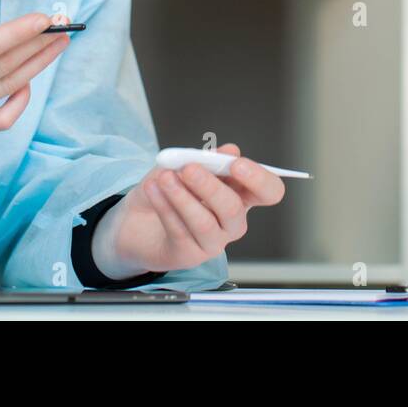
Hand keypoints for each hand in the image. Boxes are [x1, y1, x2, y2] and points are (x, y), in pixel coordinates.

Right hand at [0, 0, 70, 143]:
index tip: (45, 18)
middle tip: (63, 24)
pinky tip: (27, 82)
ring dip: (39, 63)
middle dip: (40, 42)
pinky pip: (1, 119)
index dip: (22, 31)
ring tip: (58, 44)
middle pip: (8, 63)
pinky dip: (20, 101)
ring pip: (10, 85)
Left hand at [91, 144, 285, 276]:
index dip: (258, 179)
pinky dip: (165, 206)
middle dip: (210, 186)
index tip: (235, 164)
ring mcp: (213, 243)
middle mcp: (232, 222)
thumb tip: (229, 150)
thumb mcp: (186, 165)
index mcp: (241, 195)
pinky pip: (179, 231)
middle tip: (188, 168)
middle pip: (234, 208)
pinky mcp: (189, 255)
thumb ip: (208, 159)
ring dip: (182, 197)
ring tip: (164, 178)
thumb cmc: (171, 188)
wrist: (138, 219)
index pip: (269, 191)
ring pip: (205, 223)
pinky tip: (153, 189)